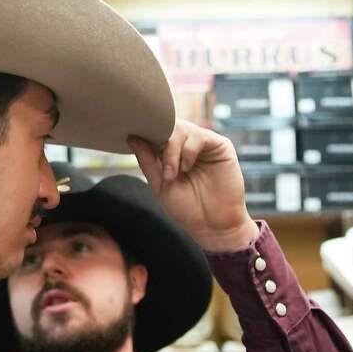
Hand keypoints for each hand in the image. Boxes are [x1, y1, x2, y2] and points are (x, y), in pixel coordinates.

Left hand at [129, 121, 258, 252]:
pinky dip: (188, 152)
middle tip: (161, 169)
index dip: (146, 136)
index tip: (136, 142)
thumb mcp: (159, 184)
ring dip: (171, 151)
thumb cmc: (187, 208)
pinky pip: (199, 136)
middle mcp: (187, 146)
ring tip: (173, 174)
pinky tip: (187, 168)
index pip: (156, 133)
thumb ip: (147, 160)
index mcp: (172, 153)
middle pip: (168, 126)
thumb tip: (132, 137)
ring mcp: (204, 145)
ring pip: (181, 129)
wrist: (212, 225)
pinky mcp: (220, 146)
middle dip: (159, 144)